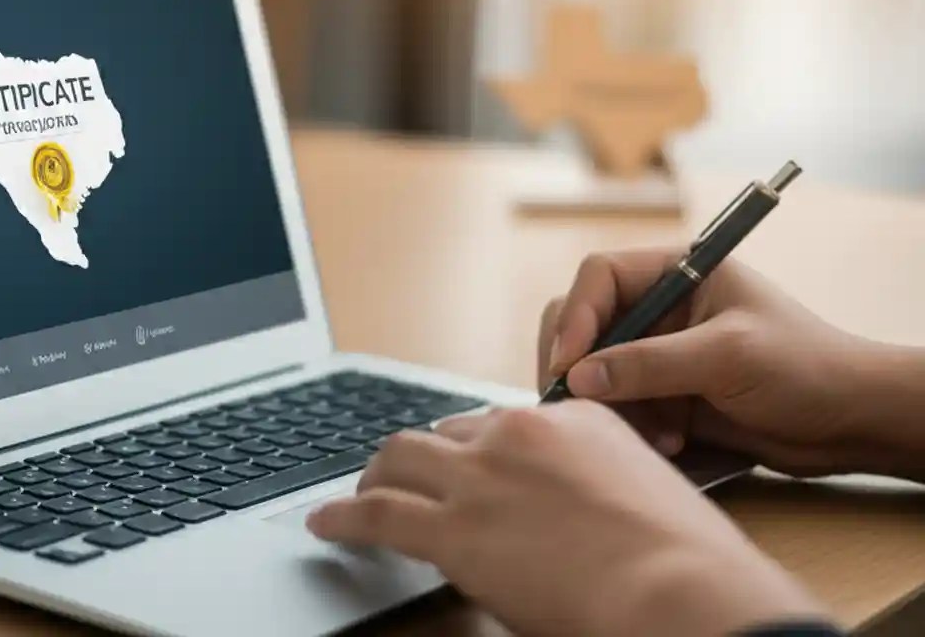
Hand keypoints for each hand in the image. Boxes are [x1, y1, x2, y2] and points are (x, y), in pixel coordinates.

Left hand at [307, 402, 826, 636]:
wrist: (679, 588)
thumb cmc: (682, 561)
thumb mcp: (643, 494)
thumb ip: (592, 485)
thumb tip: (563, 514)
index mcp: (572, 420)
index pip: (500, 423)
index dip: (477, 451)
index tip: (467, 469)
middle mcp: (518, 434)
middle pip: (444, 431)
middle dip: (422, 457)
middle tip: (406, 479)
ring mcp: (480, 476)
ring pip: (399, 457)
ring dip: (376, 476)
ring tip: (361, 495)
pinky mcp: (451, 527)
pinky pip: (376, 512)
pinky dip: (343, 516)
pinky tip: (326, 525)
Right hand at [540, 249, 924, 480]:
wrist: (850, 422)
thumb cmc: (804, 368)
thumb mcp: (726, 356)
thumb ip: (649, 363)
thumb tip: (578, 376)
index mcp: (679, 271)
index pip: (599, 276)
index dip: (576, 316)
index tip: (568, 365)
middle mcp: (661, 305)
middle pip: (585, 321)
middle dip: (578, 364)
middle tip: (573, 404)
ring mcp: (660, 350)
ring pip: (596, 368)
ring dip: (610, 403)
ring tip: (651, 433)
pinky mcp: (665, 392)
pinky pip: (621, 403)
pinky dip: (632, 424)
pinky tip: (669, 442)